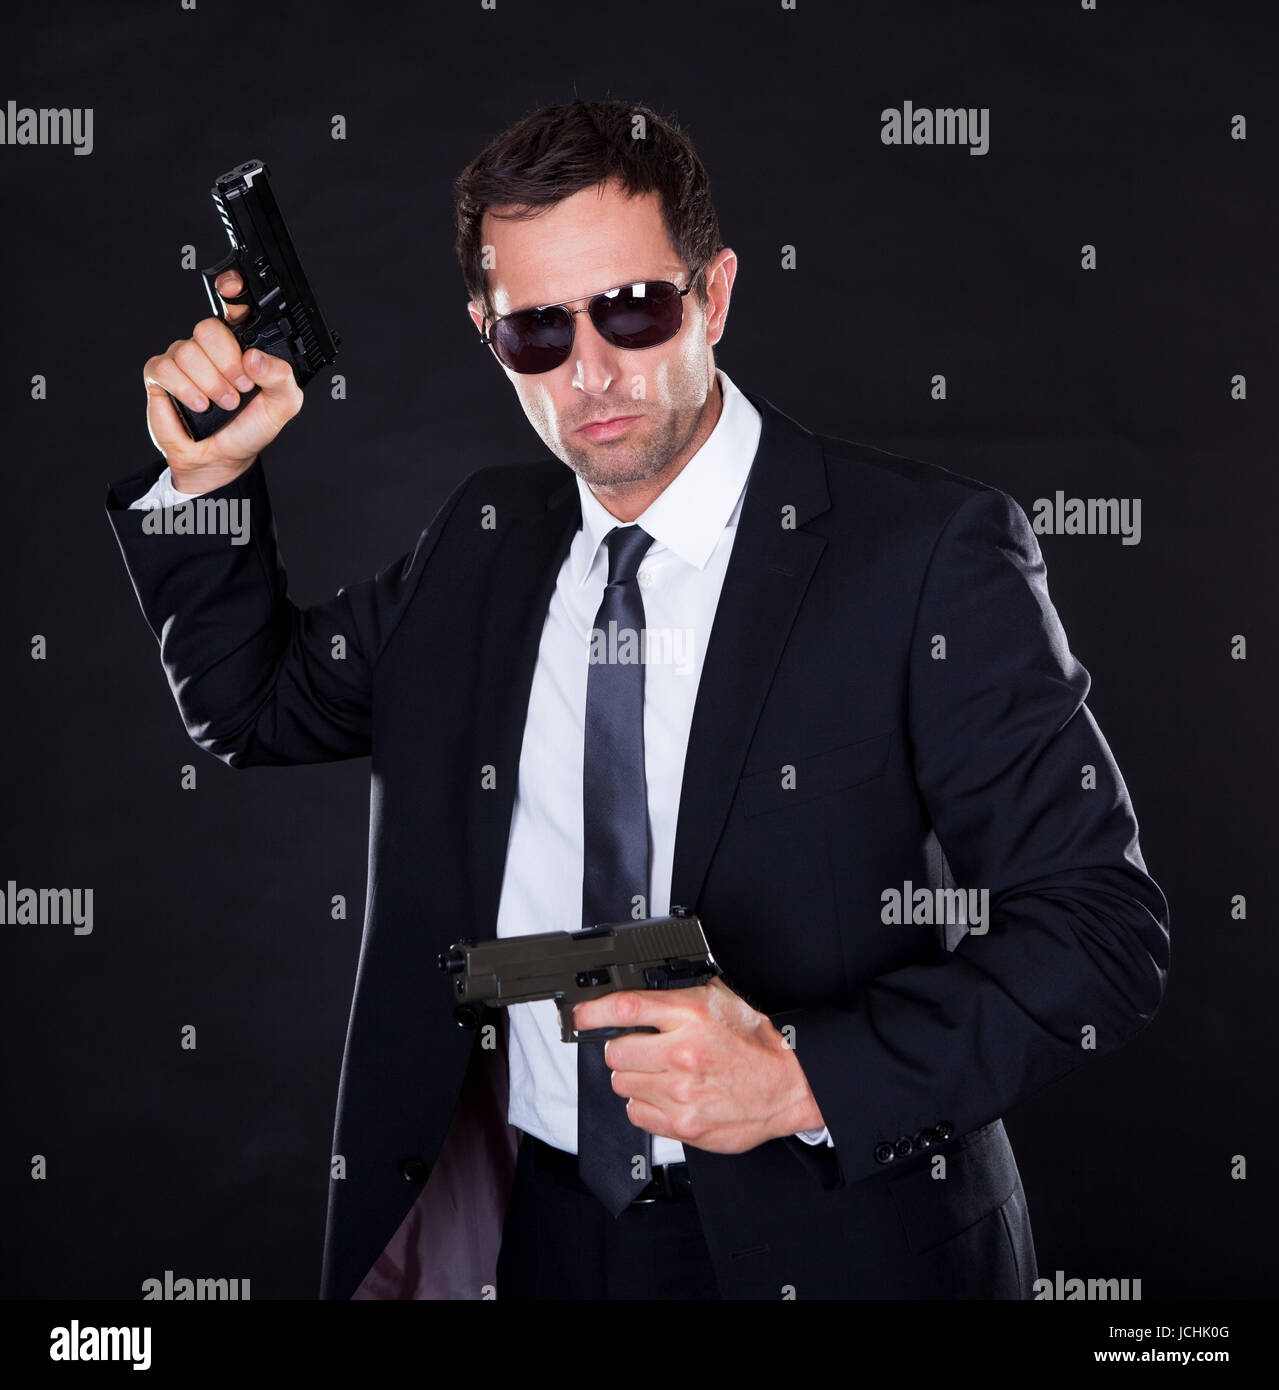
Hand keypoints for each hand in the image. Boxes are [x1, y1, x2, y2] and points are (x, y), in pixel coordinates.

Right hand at [141, 270, 303, 493]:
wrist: (222, 459)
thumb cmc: (250, 428)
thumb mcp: (282, 405)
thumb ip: (281, 378)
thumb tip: (255, 358)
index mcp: (239, 344)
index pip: (233, 305)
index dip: (230, 289)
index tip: (233, 287)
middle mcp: (209, 347)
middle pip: (208, 328)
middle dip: (227, 362)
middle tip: (241, 387)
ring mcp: (183, 359)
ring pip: (188, 352)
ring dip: (210, 384)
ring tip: (223, 404)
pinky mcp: (160, 376)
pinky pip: (166, 368)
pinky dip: (186, 390)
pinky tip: (199, 405)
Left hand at [572, 976, 825, 1152]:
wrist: (787, 1089)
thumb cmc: (757, 1047)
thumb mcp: (723, 1002)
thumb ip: (681, 996)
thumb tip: (642, 989)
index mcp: (692, 1017)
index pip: (627, 1008)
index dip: (594, 1011)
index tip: (583, 1016)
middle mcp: (682, 1054)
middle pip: (616, 1051)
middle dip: (623, 1048)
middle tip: (641, 1049)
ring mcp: (680, 1093)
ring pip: (622, 1084)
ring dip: (634, 1078)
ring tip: (659, 1074)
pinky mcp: (682, 1124)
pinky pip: (636, 1113)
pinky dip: (645, 1105)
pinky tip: (666, 1095)